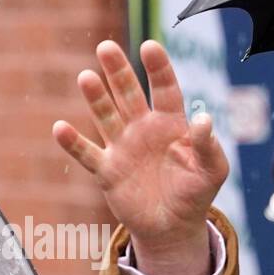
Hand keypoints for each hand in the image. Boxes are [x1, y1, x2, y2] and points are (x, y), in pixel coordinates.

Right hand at [52, 40, 227, 274]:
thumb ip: (209, 146)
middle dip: (118, 71)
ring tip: (86, 77)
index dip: (158, 69)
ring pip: (105, 116)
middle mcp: (143, 129)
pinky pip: (87, 154)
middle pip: (128, 94)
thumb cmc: (195, 194)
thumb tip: (204, 119)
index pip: (164, 90)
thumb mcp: (213, 172)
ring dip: (96, 98)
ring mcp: (122, 147)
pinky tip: (60, 128)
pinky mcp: (107, 171)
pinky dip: (73, 143)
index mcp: (171, 124)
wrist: (173, 228)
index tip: (150, 46)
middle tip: (106, 47)